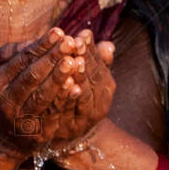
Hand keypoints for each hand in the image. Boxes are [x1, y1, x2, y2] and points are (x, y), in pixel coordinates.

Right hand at [0, 28, 111, 152]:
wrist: (1, 133)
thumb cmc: (3, 90)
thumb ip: (8, 52)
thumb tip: (31, 41)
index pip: (22, 59)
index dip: (41, 45)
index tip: (59, 32)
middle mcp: (5, 100)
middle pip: (32, 76)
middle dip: (52, 58)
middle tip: (70, 43)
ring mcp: (19, 118)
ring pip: (42, 95)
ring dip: (59, 78)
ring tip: (75, 61)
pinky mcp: (35, 132)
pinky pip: (52, 114)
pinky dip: (64, 100)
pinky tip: (78, 87)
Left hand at [52, 29, 115, 148]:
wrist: (63, 135)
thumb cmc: (77, 97)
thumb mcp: (90, 78)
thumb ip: (97, 61)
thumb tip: (108, 44)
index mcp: (105, 91)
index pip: (100, 69)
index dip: (92, 52)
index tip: (84, 34)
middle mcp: (98, 108)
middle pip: (92, 81)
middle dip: (83, 60)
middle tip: (74, 42)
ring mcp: (81, 121)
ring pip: (80, 96)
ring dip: (75, 77)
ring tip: (69, 60)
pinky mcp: (62, 132)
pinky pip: (63, 113)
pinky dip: (63, 98)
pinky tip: (60, 84)